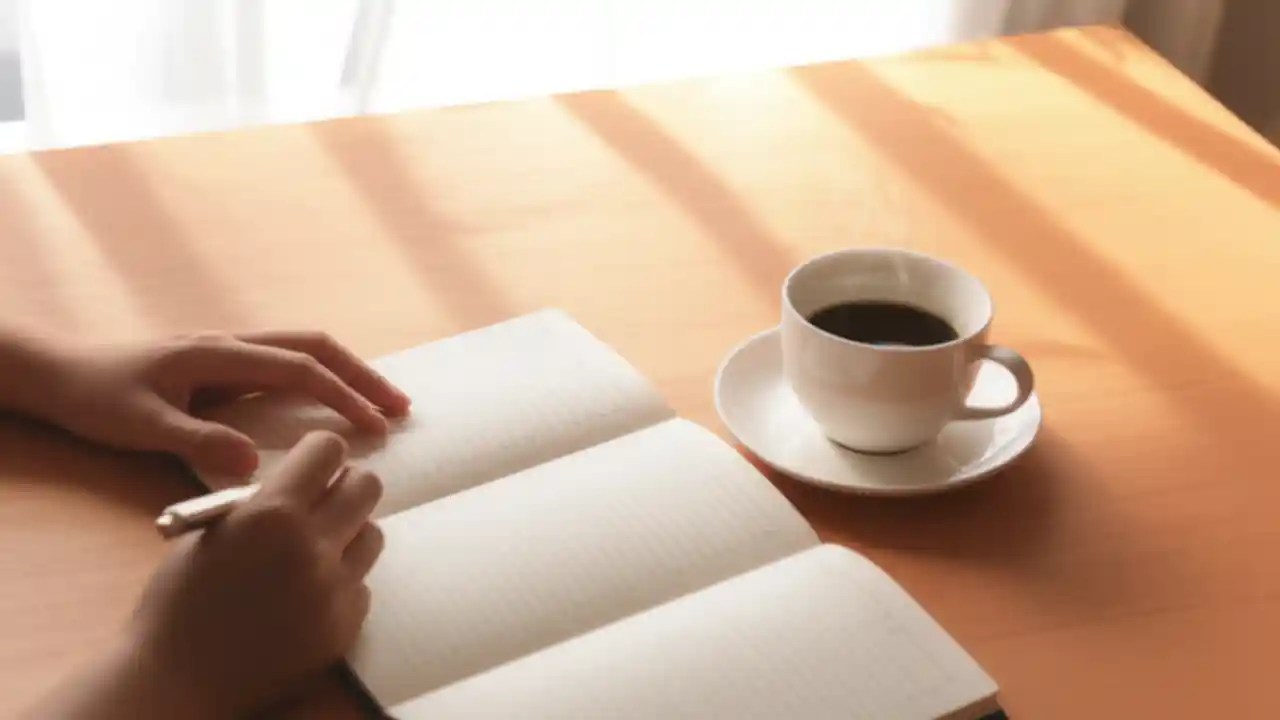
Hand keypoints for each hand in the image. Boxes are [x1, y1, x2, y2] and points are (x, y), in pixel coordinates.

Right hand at [25, 431, 384, 718]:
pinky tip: (306, 597)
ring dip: (348, 535)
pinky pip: (361, 585)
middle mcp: (313, 546)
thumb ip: (259, 504)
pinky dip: (341, 584)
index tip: (314, 464)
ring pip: (372, 535)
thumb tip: (303, 483)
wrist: (178, 680)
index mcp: (271, 514)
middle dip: (345, 486)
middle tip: (324, 500)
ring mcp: (335, 588)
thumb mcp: (209, 533)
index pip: (328, 450)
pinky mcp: (346, 625)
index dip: (320, 454)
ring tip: (312, 551)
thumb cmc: (179, 601)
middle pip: (367, 486)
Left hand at [29, 330, 409, 476]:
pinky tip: (332, 401)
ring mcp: (228, 351)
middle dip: (363, 374)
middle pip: (315, 345)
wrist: (58, 371)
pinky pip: (287, 363)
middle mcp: (231, 344)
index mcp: (217, 354)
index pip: (298, 368)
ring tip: (382, 404)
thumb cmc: (95, 397)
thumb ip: (196, 442)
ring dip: (348, 372)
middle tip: (402, 408)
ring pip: (304, 349)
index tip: (374, 428)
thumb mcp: (138, 426)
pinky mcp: (223, 365)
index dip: (342, 395)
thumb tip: (254, 463)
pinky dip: (322, 377)